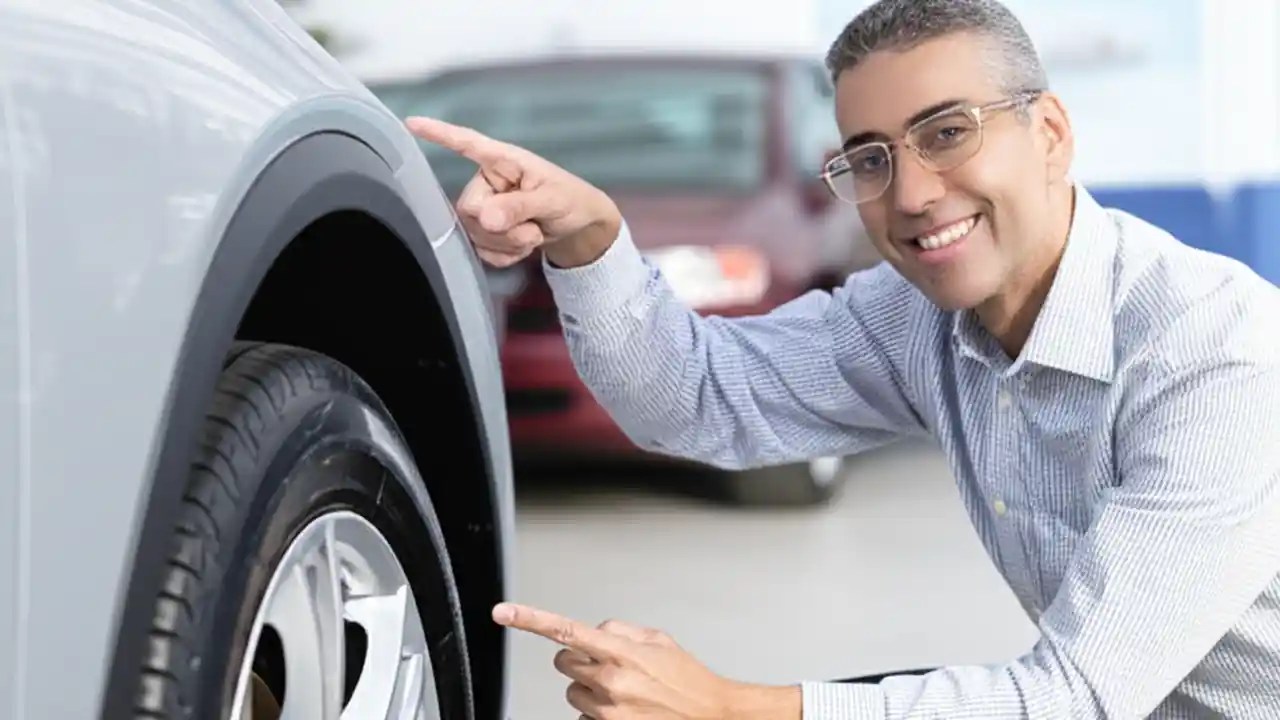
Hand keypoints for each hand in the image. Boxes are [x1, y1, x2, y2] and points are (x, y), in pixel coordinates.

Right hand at [404, 116, 622, 267]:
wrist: (579, 229)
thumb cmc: (571, 200)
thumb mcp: (552, 200)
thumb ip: (519, 206)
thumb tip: (484, 218)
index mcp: (501, 161)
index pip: (466, 143)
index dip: (439, 134)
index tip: (411, 123)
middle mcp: (486, 182)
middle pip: (469, 209)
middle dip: (502, 227)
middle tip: (533, 228)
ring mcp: (484, 208)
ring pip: (475, 234)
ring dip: (508, 243)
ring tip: (534, 233)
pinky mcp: (485, 234)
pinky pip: (483, 252)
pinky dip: (506, 256)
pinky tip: (523, 246)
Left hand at [491, 602, 801, 719]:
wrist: (711, 716)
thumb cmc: (689, 681)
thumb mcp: (658, 640)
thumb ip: (620, 630)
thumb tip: (595, 631)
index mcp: (622, 652)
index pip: (565, 630)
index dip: (530, 619)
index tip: (503, 612)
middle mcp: (611, 682)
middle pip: (563, 662)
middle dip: (579, 660)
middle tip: (607, 664)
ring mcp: (608, 711)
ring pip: (573, 692)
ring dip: (590, 688)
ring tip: (624, 691)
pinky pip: (584, 717)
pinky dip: (599, 712)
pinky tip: (626, 709)